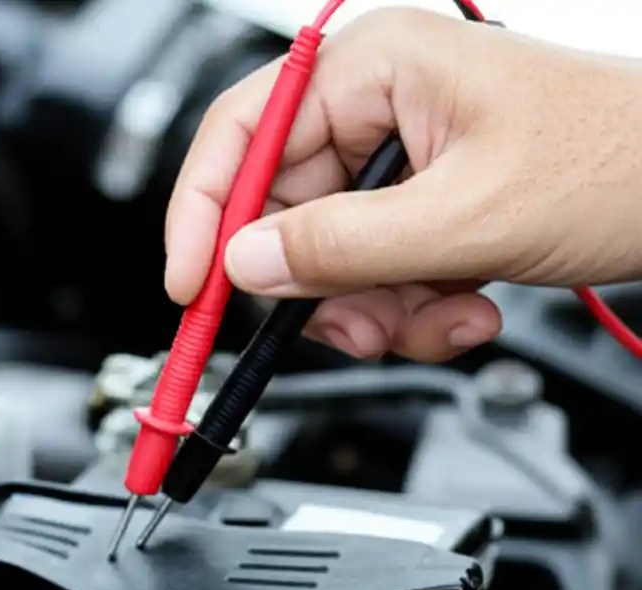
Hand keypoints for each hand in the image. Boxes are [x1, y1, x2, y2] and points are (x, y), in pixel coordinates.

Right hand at [165, 8, 641, 361]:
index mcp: (376, 64)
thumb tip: (244, 266)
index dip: (205, 214)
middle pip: (286, 209)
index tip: (190, 286)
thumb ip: (340, 247)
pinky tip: (463, 308)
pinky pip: (376, 266)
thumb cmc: (625, 160)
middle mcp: (379, 100)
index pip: (244, 133)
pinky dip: (409, 305)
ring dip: (377, 307)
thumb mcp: (464, 218)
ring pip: (331, 253)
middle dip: (323, 285)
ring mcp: (404, 151)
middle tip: (356, 326)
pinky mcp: (426, 196)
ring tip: (441, 315)